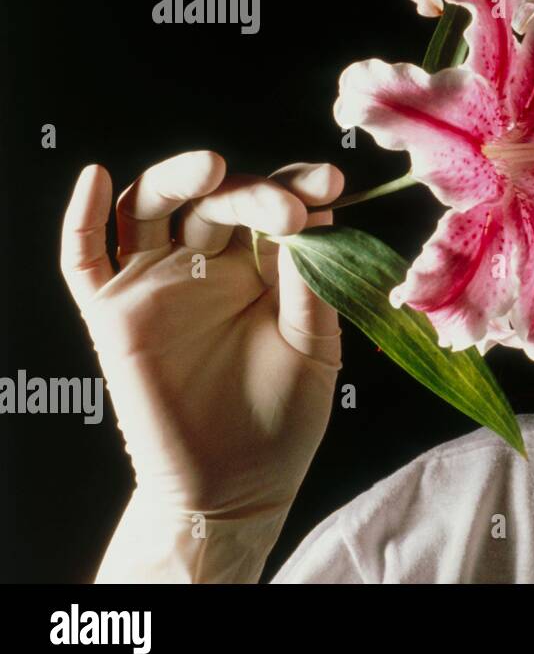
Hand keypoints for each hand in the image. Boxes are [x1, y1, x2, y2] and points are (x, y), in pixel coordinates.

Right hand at [60, 151, 345, 519]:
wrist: (237, 486)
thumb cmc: (283, 417)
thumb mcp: (314, 346)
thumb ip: (310, 286)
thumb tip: (318, 217)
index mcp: (262, 265)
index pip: (274, 205)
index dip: (298, 187)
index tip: (330, 183)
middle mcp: (208, 264)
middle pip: (218, 200)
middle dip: (254, 194)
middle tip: (289, 211)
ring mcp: (158, 283)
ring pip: (153, 208)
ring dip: (177, 179)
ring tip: (212, 168)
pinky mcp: (114, 314)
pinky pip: (85, 259)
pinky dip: (84, 217)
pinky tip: (97, 178)